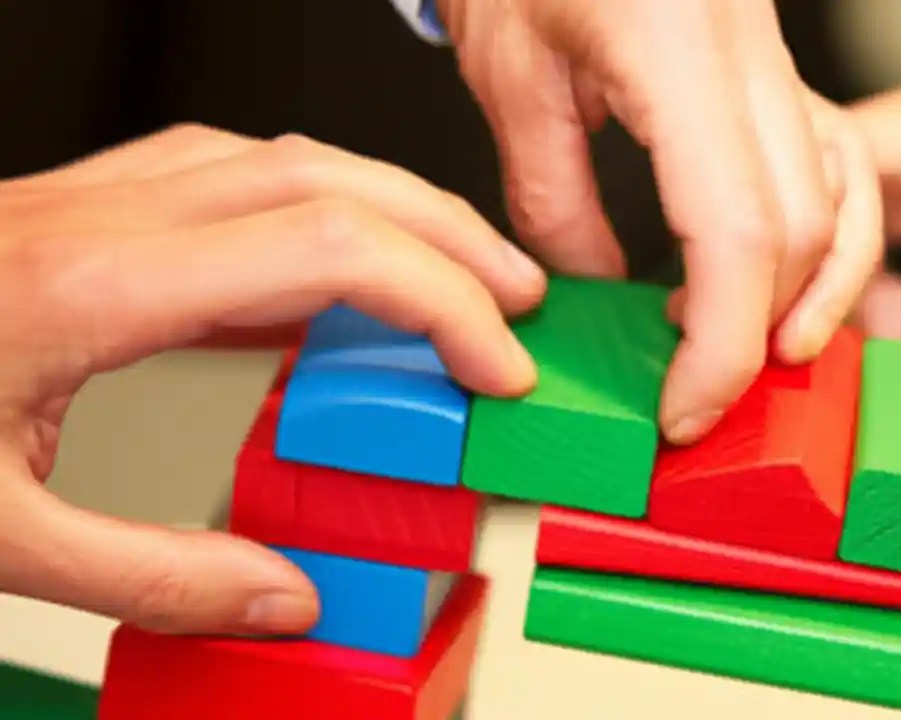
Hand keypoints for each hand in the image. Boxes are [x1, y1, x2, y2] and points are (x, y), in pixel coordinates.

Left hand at [0, 124, 543, 634]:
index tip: (498, 366)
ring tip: (458, 274)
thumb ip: (157, 573)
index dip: (440, 301)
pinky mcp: (84, 208)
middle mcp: (104, 218)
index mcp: (90, 287)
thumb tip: (286, 596)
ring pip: (287, 158)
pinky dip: (319, 212)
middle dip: (450, 237)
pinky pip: (236, 178)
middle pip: (328, 176)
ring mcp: (93, 199)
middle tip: (518, 305)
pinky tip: (336, 267)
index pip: (324, 249)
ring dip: (393, 209)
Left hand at [440, 0, 878, 442]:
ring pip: (842, 202)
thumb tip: (596, 298)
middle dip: (754, 337)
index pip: (740, 229)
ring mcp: (780, 57)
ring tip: (748, 356)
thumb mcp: (509, 75)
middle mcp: (754, 52)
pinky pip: (840, 164)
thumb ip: (555, 203)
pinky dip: (824, 241)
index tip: (682, 409)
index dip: (721, 342)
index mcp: (677, 48)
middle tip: (692, 398)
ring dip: (807, 297)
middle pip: (802, 229)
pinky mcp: (780, 66)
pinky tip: (780, 285)